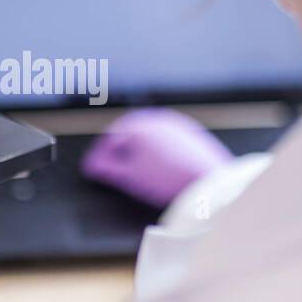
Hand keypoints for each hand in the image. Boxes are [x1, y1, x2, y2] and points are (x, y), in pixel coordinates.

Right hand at [80, 108, 231, 208]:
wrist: (209, 183)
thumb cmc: (171, 179)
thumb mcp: (130, 178)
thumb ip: (107, 170)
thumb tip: (92, 167)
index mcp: (139, 125)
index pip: (109, 138)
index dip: (99, 156)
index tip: (94, 168)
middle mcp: (157, 119)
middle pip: (129, 134)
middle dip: (118, 151)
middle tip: (111, 168)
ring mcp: (176, 124)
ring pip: (149, 136)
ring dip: (137, 151)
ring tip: (134, 170)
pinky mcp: (192, 133)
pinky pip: (167, 140)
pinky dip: (157, 151)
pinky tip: (158, 167)